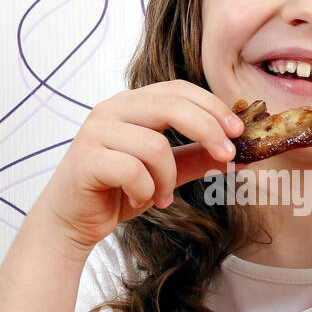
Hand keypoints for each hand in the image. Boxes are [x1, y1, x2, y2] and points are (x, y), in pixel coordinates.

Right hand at [38, 80, 243, 255]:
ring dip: (168, 179)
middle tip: (227, 157)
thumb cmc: (116, 191)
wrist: (73, 220)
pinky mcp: (86, 159)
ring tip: (162, 197)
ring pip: (155, 146)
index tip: (238, 131)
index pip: (179, 90)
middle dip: (208, 130)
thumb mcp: (166, 172)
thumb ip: (196, 158)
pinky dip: (145, 191)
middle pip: (171, 106)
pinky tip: (140, 201)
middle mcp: (111, 109)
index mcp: (132, 104)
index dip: (213, 107)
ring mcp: (96, 132)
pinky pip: (132, 171)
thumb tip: (238, 153)